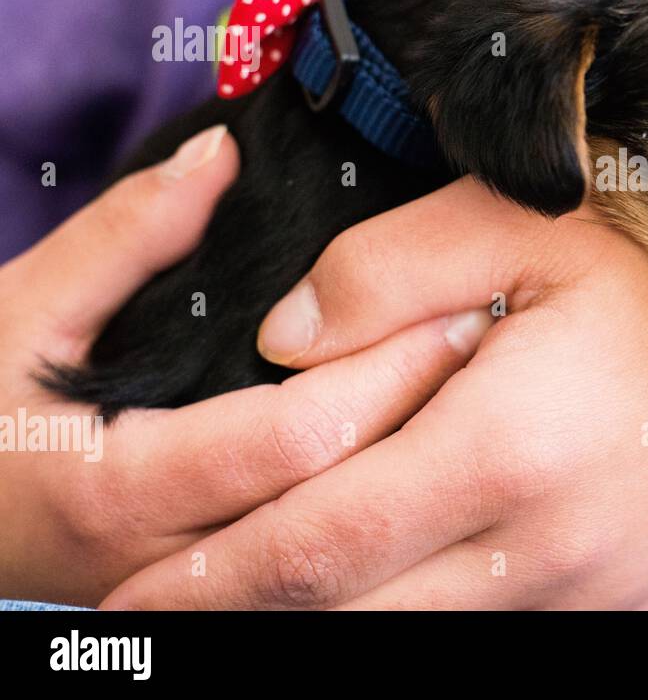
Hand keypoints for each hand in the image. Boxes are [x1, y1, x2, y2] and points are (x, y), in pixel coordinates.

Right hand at [0, 126, 481, 604]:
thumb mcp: (19, 312)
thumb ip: (125, 235)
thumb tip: (220, 155)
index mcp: (123, 487)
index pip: (302, 435)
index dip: (391, 369)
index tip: (458, 309)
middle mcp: (169, 559)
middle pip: (342, 493)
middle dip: (427, 414)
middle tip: (492, 338)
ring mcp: (199, 596)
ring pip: (345, 545)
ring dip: (413, 465)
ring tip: (477, 386)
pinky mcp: (218, 600)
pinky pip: (321, 561)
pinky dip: (375, 504)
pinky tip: (420, 444)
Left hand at [102, 176, 647, 609]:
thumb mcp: (528, 225)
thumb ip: (389, 267)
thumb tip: (281, 340)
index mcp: (509, 446)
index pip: (326, 539)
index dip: (218, 576)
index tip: (137, 594)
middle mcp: (542, 548)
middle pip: (352, 615)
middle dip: (243, 617)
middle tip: (158, 613)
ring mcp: (578, 595)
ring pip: (410, 641)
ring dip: (318, 624)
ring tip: (243, 600)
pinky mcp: (604, 611)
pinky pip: (480, 637)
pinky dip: (404, 621)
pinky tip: (367, 588)